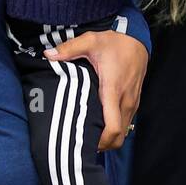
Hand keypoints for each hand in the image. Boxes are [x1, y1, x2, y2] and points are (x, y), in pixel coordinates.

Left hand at [46, 29, 148, 149]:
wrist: (137, 39)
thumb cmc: (114, 42)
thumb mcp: (90, 40)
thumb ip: (69, 48)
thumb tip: (48, 54)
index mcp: (113, 90)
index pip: (113, 127)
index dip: (101, 141)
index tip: (84, 143)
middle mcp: (125, 100)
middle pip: (119, 136)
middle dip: (103, 145)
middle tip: (82, 143)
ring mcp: (132, 102)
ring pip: (124, 131)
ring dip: (109, 138)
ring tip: (88, 135)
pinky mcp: (134, 101)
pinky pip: (126, 122)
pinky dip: (115, 129)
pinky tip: (99, 124)